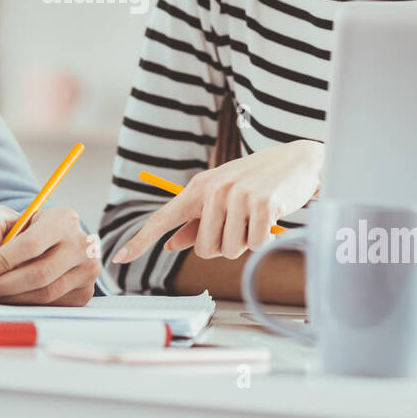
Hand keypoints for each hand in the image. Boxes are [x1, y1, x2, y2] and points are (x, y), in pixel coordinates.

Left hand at [0, 206, 100, 304]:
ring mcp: (87, 270)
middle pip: (40, 274)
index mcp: (63, 219)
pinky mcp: (84, 292)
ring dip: (13, 298)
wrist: (46, 243)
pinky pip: (52, 306)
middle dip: (4, 286)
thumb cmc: (24, 230)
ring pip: (45, 294)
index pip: (32, 244)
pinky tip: (12, 297)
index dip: (3, 262)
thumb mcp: (1, 218)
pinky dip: (26, 305)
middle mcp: (82, 244)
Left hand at [112, 140, 323, 262]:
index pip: (163, 218)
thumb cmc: (257, 180)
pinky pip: (255, 245)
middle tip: (240, 223)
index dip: (140, 240)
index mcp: (199, 187)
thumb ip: (195, 220)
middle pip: (204, 249)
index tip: (118, 256)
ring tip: (255, 217)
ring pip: (230, 250)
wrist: (298, 160)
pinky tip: (270, 219)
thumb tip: (170, 243)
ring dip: (245, 242)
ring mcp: (238, 196)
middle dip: (223, 245)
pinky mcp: (263, 205)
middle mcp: (214, 190)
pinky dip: (264, 240)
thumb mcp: (222, 194)